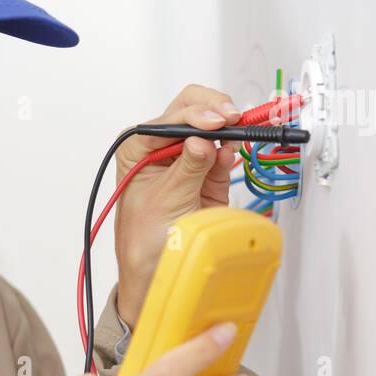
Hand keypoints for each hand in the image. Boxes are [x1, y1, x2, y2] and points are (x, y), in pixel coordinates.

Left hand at [113, 84, 241, 329]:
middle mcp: (161, 145)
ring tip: (237, 134)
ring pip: (213, 124)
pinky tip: (232, 153)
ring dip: (227, 127)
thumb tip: (202, 141)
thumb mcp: (166, 200)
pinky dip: (231, 149)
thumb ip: (188, 169)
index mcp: (138, 146)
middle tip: (232, 120)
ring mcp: (187, 156)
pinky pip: (224, 151)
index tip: (216, 124)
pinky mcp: (209, 171)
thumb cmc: (144, 236)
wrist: (157, 266)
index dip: (195, 115)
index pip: (170, 117)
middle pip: (192, 109)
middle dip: (214, 110)